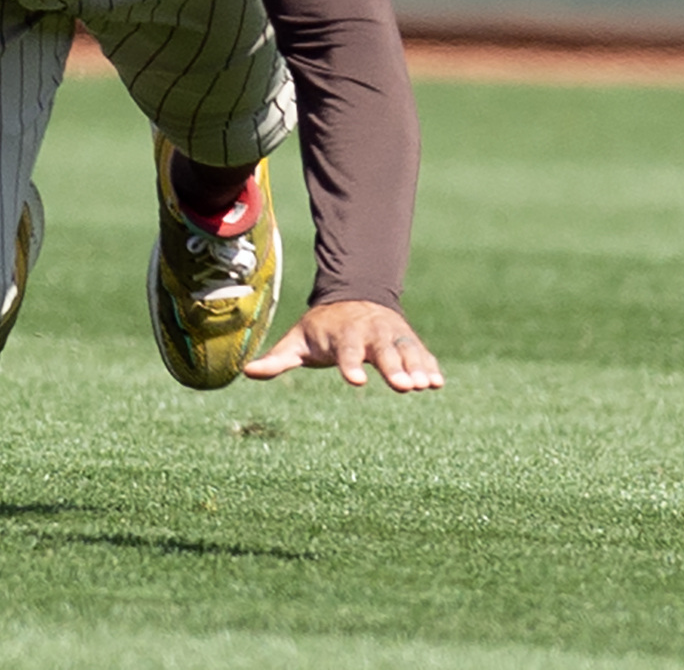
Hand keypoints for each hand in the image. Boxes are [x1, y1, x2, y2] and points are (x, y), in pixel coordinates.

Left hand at [242, 299, 443, 391]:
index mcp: (342, 333)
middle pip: (382, 350)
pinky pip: (420, 352)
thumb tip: (245, 372)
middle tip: (404, 387)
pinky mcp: (407, 340)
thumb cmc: (322, 328)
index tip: (356, 381)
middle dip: (393, 367)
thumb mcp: (297, 340)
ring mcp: (391, 334)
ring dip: (416, 367)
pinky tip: (438, 383)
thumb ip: (277, 359)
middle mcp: (369, 332)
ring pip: (406, 350)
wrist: (354, 296)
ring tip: (426, 385)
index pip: (346, 350)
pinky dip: (429, 365)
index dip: (350, 364)